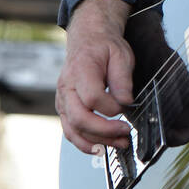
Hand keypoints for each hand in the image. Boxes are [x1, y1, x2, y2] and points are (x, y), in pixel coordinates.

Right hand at [55, 0, 134, 153]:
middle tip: (126, 134)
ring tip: (119, 144)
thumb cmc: (104, 47)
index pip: (92, 97)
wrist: (88, 40)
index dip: (111, 107)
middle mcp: (67, 87)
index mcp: (80, 70)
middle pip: (80, 118)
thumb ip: (122, 79)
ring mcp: (62, 100)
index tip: (126, 107)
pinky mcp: (64, 108)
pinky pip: (70, 131)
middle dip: (105, 131)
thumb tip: (125, 102)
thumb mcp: (121, 55)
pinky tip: (101, 148)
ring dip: (96, 142)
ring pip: (73, 129)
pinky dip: (84, 143)